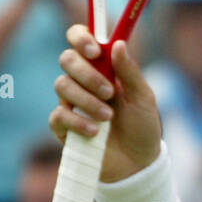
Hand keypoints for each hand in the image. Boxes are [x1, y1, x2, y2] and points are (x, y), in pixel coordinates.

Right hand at [50, 28, 161, 181]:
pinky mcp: (63, 126)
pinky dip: (77, 122)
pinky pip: (58, 115)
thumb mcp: (143, 97)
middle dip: (87, 73)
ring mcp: (72, 102)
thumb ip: (129, 71)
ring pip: (61, 85)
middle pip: (67, 59)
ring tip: (109, 117)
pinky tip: (95, 132)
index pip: (80, 40)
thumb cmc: (142, 126)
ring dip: (87, 100)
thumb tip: (117, 43)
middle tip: (109, 91)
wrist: (137, 164)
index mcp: (104, 67)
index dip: (81, 37)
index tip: (95, 49)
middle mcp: (84, 80)